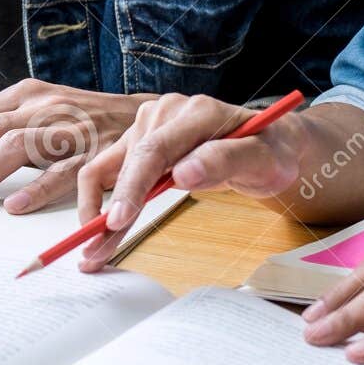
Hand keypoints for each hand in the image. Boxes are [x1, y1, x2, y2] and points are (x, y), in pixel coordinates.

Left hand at [0, 80, 153, 212]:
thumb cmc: (84, 121)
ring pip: (14, 148)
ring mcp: (67, 130)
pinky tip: (14, 206)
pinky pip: (63, 173)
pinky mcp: (93, 154)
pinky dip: (38, 190)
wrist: (149, 117)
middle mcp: (40, 108)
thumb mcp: (38, 113)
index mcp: (23, 97)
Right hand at [75, 92, 311, 269]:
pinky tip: (97, 228)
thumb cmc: (269, 153)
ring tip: (94, 251)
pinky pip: (105, 170)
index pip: (155, 150)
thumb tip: (183, 174)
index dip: (132, 187)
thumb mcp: (264, 161)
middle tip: (95, 253)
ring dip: (97, 212)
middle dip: (108, 212)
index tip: (118, 221)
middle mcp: (165, 112)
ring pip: (109, 170)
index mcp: (197, 112)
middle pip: (128, 164)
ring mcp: (147, 125)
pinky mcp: (137, 141)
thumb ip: (226, 161)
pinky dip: (97, 200)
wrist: (266, 144)